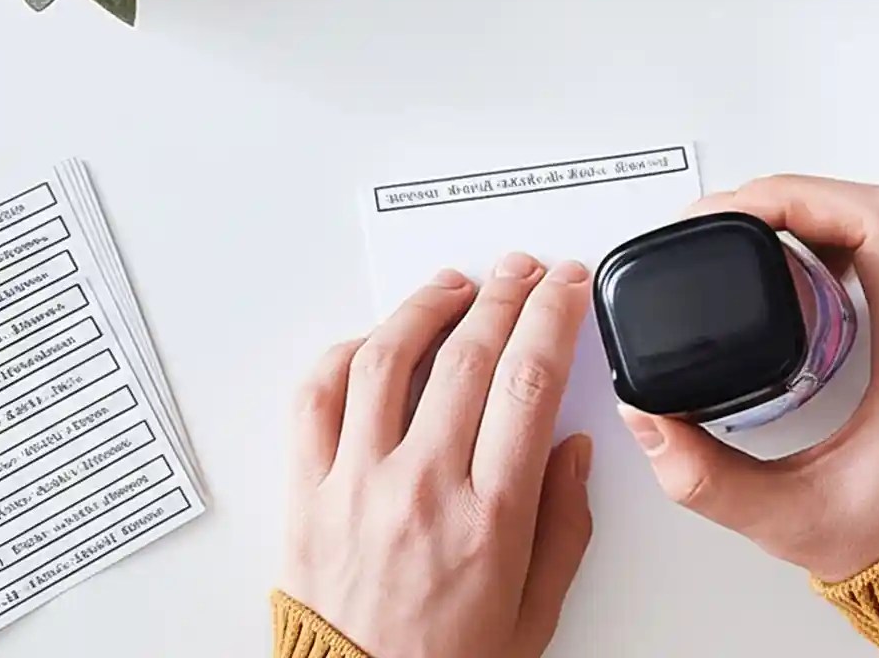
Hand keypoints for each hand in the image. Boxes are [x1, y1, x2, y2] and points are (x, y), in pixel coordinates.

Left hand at [282, 254, 594, 657]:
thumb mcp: (535, 609)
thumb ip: (564, 523)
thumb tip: (571, 449)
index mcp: (491, 516)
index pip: (530, 382)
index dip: (554, 316)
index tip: (567, 286)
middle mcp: (422, 487)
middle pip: (470, 356)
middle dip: (506, 294)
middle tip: (524, 269)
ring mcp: (357, 482)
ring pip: (389, 359)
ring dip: (427, 306)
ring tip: (454, 285)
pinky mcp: (307, 490)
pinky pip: (316, 397)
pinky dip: (346, 354)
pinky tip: (377, 340)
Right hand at [619, 175, 878, 581]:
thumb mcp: (787, 521)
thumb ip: (704, 477)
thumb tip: (648, 421)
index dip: (803, 200)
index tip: (743, 211)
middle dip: (802, 197)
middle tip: (737, 215)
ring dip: (830, 212)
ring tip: (764, 228)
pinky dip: (854, 239)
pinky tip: (809, 261)